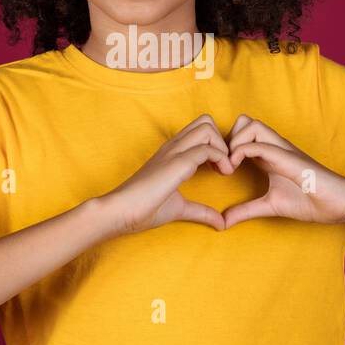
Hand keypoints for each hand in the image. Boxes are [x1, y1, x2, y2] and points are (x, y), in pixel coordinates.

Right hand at [101, 114, 234, 234]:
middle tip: (223, 165)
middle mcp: (173, 146)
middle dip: (222, 140)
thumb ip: (201, 211)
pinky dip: (221, 159)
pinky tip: (222, 175)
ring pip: (208, 128)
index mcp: (172, 152)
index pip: (200, 129)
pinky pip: (207, 148)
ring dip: (223, 147)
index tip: (219, 168)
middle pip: (206, 121)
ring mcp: (174, 152)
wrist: (120, 212)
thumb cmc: (143, 209)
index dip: (216, 145)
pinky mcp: (177, 163)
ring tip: (224, 170)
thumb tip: (221, 223)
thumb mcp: (180, 208)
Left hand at [222, 115, 344, 229]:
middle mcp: (273, 147)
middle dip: (226, 138)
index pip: (241, 133)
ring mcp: (281, 149)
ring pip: (250, 125)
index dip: (223, 146)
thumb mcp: (270, 206)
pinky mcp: (288, 157)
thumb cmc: (311, 201)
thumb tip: (223, 221)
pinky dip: (240, 152)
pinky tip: (234, 169)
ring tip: (228, 167)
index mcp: (268, 155)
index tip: (215, 168)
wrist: (340, 202)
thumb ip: (246, 210)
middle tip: (220, 164)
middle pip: (243, 121)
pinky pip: (259, 144)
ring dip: (233, 142)